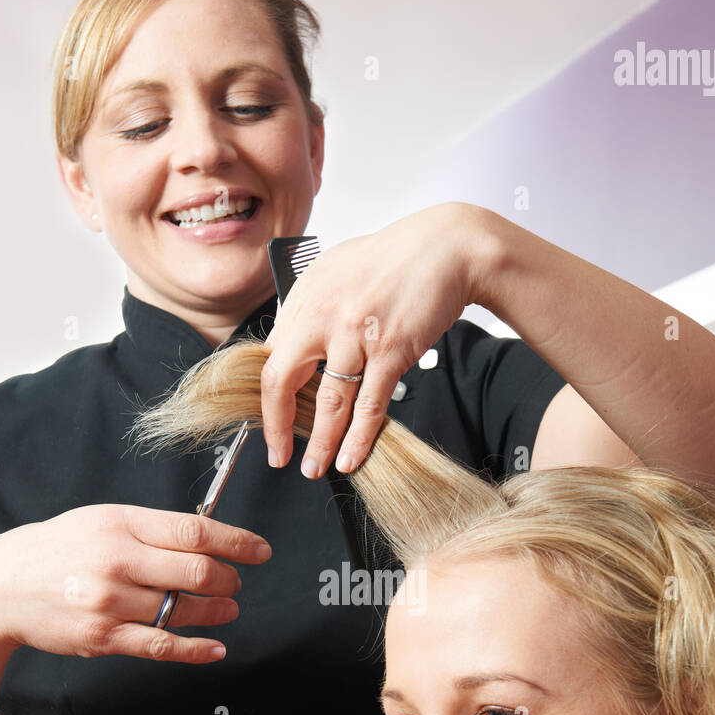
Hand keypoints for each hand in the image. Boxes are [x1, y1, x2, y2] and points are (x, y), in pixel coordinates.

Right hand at [0, 504, 271, 663]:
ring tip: (227, 609)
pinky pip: (162, 646)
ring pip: (184, 610)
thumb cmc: (60, 550)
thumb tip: (210, 539)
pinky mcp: (104, 637)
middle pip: (197, 572)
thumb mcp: (102, 521)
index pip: (195, 530)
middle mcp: (117, 560)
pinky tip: (216, 648)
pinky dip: (197, 650)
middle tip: (236, 582)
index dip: (237, 542)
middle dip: (229, 579)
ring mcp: (110, 602)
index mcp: (120, 523)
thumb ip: (152, 530)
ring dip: (217, 611)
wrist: (2, 587)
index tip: (260, 551)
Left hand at [261, 203, 484, 476]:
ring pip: (329, 403)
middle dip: (277, 426)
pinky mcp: (390, 351)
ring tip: (316, 467)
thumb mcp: (336, 271)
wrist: (447, 247)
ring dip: (320, 443)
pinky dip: (358, 439)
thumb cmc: (396, 260)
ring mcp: (355, 335)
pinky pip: (369, 406)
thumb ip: (311, 309)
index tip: (270, 421)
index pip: (270, 356)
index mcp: (304, 295)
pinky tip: (349, 458)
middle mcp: (322, 314)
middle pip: (282, 380)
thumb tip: (292, 348)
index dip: (267, 397)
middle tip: (278, 455)